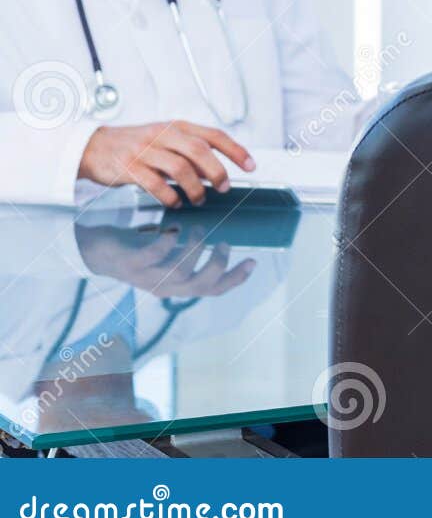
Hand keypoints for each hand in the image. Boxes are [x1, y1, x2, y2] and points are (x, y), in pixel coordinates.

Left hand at [76, 226, 256, 297]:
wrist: (92, 250)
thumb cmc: (135, 249)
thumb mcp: (166, 254)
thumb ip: (189, 252)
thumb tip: (222, 235)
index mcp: (175, 286)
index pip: (212, 290)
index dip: (235, 279)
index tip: (253, 261)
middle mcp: (162, 286)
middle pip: (199, 286)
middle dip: (217, 265)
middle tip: (225, 243)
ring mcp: (145, 277)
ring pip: (180, 272)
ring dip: (195, 248)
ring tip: (199, 227)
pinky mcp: (129, 263)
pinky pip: (153, 256)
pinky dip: (168, 240)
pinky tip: (174, 227)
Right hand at [78, 122, 253, 207]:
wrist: (93, 147)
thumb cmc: (136, 145)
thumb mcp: (166, 140)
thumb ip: (190, 152)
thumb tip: (217, 171)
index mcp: (176, 126)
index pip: (213, 135)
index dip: (235, 150)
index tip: (251, 165)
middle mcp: (162, 135)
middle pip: (199, 151)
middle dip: (217, 172)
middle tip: (224, 188)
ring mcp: (145, 150)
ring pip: (180, 169)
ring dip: (195, 188)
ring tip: (198, 199)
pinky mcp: (129, 167)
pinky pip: (156, 184)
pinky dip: (171, 196)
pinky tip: (175, 202)